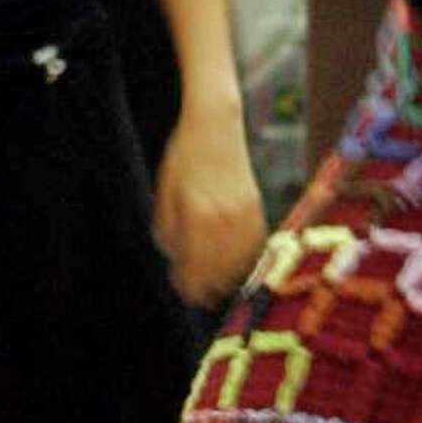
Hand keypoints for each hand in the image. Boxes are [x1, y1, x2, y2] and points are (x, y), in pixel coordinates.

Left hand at [155, 105, 267, 306]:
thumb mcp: (165, 198)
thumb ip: (170, 236)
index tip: (181, 291)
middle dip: (205, 288)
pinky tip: (234, 265)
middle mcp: (225, 220)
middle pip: (219, 273)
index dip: (186, 287)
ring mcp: (245, 215)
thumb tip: (180, 264)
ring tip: (214, 285)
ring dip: (226, 279)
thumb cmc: (183, 159)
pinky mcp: (256, 209)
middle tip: (195, 295)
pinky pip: (254, 248)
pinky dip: (244, 262)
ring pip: (240, 264)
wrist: (216, 127)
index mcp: (198, 218)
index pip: (195, 270)